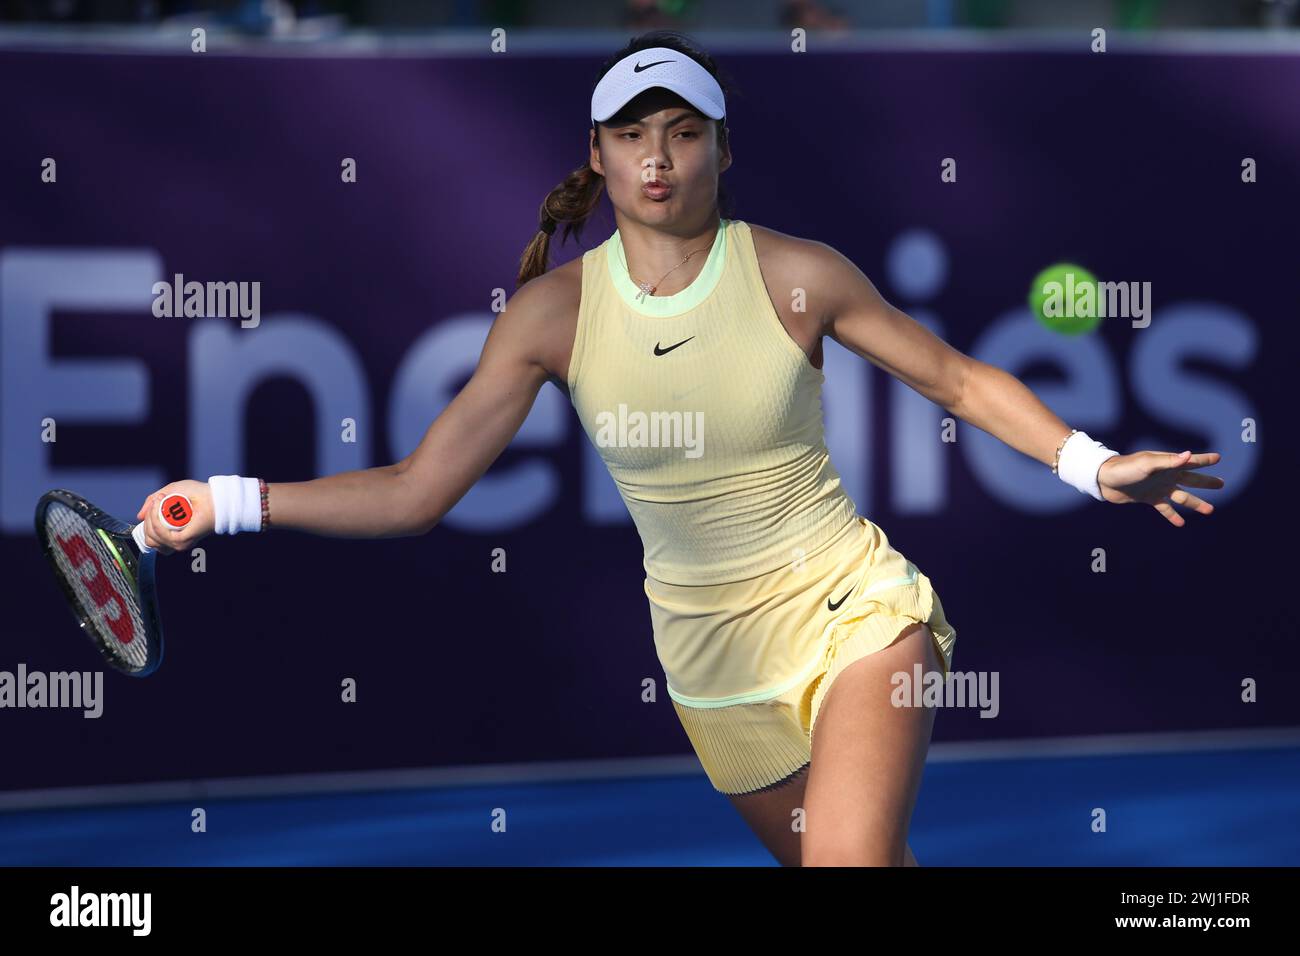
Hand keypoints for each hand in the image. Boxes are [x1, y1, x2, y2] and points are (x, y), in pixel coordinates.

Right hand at [134, 479, 213, 554]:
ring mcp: (179, 542)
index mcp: (173, 535)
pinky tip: (160, 505)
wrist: (214, 495)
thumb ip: (152, 503)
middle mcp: (176, 542)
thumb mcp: (169, 493)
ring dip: (151, 517)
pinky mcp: (183, 540)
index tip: (154, 504)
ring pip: (152, 537)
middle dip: (147, 519)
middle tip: (157, 502)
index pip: (150, 538)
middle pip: (149, 539)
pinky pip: (160, 534)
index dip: (147, 522)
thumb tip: (139, 517)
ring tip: (159, 502)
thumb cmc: (197, 493)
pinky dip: (155, 519)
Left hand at [1096, 450, 1223, 526]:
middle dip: (1206, 482)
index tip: (1219, 458)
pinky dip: (1173, 515)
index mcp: (1168, 464)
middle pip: (1191, 480)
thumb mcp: (1147, 464)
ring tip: (1210, 510)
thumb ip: (1168, 461)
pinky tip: (1181, 523)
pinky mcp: (1149, 498)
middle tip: (1222, 484)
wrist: (1104, 479)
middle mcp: (1166, 476)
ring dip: (1196, 503)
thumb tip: (1189, 455)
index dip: (1204, 460)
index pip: (1191, 461)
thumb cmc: (1125, 468)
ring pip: (1182, 497)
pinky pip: (1165, 509)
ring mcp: (1159, 488)